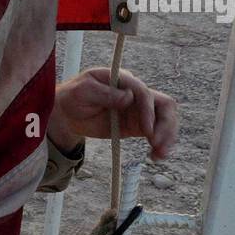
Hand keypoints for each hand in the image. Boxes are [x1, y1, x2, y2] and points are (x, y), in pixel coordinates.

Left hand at [49, 67, 177, 160]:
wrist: (67, 113)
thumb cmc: (73, 97)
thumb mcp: (83, 91)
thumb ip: (104, 92)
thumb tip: (129, 97)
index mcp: (123, 79)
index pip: (144, 92)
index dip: (148, 110)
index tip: (146, 130)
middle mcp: (135, 93)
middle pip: (163, 104)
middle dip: (165, 124)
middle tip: (157, 143)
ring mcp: (138, 109)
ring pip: (164, 119)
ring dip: (167, 136)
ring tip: (160, 155)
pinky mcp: (137, 124)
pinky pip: (155, 132)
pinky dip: (159, 143)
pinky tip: (155, 155)